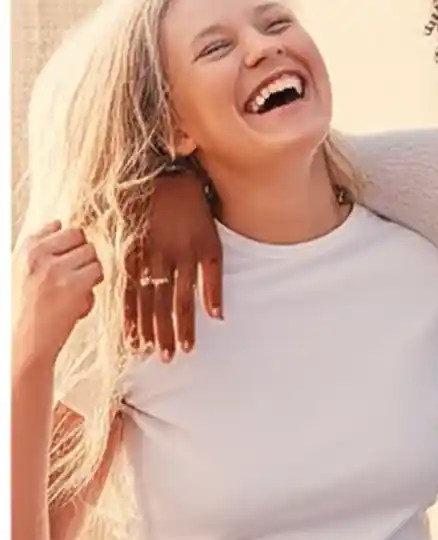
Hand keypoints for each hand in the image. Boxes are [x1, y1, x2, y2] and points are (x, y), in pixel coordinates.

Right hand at [13, 221, 103, 366]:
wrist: (24, 340)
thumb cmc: (25, 308)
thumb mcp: (21, 271)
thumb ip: (39, 247)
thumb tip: (58, 222)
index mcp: (24, 249)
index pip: (58, 226)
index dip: (68, 245)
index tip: (64, 260)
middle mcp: (38, 255)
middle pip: (80, 236)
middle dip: (82, 255)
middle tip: (72, 276)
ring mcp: (56, 269)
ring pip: (93, 254)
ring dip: (90, 272)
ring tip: (73, 290)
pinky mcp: (74, 285)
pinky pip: (99, 272)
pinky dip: (94, 287)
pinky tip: (78, 301)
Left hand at [128, 171, 221, 360]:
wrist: (168, 171)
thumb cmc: (140, 199)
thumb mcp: (119, 225)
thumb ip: (116, 254)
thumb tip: (109, 278)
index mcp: (135, 253)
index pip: (134, 298)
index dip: (136, 324)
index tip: (139, 347)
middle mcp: (159, 257)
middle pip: (158, 305)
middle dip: (159, 334)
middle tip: (162, 357)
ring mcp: (185, 252)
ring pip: (182, 297)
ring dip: (183, 325)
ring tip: (185, 348)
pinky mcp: (208, 244)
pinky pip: (212, 276)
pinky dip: (214, 297)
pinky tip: (215, 317)